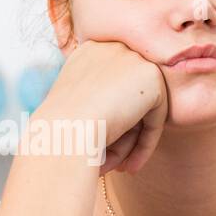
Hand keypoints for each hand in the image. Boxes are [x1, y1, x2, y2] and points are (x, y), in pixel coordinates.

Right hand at [36, 39, 168, 174]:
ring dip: (129, 143)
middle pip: (128, 97)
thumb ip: (101, 102)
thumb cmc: (59, 129)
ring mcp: (133, 58)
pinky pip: (157, 117)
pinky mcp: (152, 77)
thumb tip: (131, 122)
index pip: (112, 88)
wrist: (62, 132)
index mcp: (89, 51)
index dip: (109, 119)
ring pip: (141, 110)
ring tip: (115, 168)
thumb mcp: (74, 107)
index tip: (101, 146)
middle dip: (122, 134)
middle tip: (114, 164)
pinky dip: (146, 144)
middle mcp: (111, 47)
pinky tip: (131, 166)